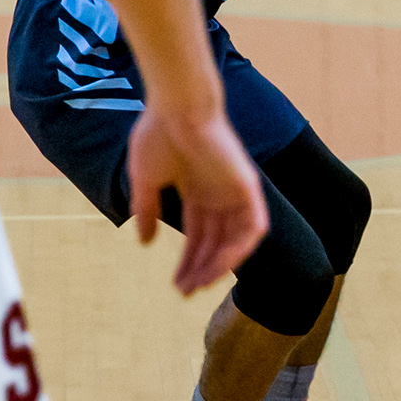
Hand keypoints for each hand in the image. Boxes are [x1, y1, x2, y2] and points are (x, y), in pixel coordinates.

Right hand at [126, 107, 267, 296]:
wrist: (176, 108)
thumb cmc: (157, 134)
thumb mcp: (146, 179)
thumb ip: (147, 210)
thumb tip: (145, 242)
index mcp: (197, 191)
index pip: (198, 236)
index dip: (189, 261)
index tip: (176, 284)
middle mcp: (219, 194)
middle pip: (215, 243)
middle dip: (200, 269)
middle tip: (184, 292)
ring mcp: (234, 191)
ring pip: (235, 240)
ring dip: (219, 265)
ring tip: (198, 284)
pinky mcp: (248, 186)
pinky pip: (254, 226)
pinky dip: (241, 248)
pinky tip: (222, 265)